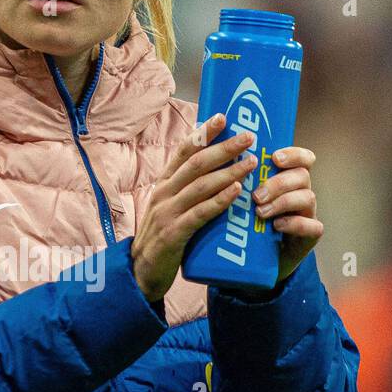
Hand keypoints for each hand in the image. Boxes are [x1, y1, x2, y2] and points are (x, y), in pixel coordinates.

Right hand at [131, 114, 258, 302]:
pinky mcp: (174, 234)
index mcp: (163, 184)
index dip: (202, 133)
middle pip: (196, 163)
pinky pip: (199, 213)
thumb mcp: (170, 209)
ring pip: (201, 185)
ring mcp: (167, 213)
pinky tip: (236, 191)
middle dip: (224, 148)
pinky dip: (219, 200)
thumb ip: (187, 191)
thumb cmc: (162, 240)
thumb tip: (216, 172)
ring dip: (228, 171)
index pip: (183, 152)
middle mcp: (163, 194)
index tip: (222, 117)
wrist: (139, 274)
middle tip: (249, 137)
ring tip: (251, 162)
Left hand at [252, 144, 322, 282]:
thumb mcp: (243, 198)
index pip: (303, 158)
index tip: (275, 158)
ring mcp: (308, 214)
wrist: (256, 261)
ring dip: (283, 202)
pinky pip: (312, 226)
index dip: (293, 154)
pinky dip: (295, 224)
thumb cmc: (247, 222)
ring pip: (307, 197)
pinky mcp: (310, 236)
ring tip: (260, 211)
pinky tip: (277, 226)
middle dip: (279, 183)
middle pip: (302, 175)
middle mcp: (302, 192)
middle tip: (256, 196)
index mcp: (289, 178)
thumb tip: (225, 159)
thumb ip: (241, 179)